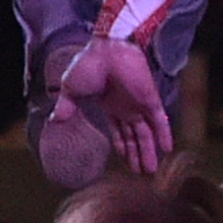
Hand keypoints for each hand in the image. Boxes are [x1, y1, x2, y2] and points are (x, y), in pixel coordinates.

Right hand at [53, 37, 172, 174]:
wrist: (107, 48)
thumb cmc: (89, 63)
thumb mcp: (71, 88)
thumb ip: (67, 106)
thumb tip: (55, 120)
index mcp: (110, 105)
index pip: (118, 131)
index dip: (122, 146)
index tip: (125, 160)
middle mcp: (126, 107)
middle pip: (134, 137)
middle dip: (137, 155)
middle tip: (142, 173)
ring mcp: (139, 104)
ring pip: (146, 133)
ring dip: (148, 152)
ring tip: (151, 171)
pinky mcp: (150, 98)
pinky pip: (159, 120)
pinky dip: (164, 134)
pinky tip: (166, 149)